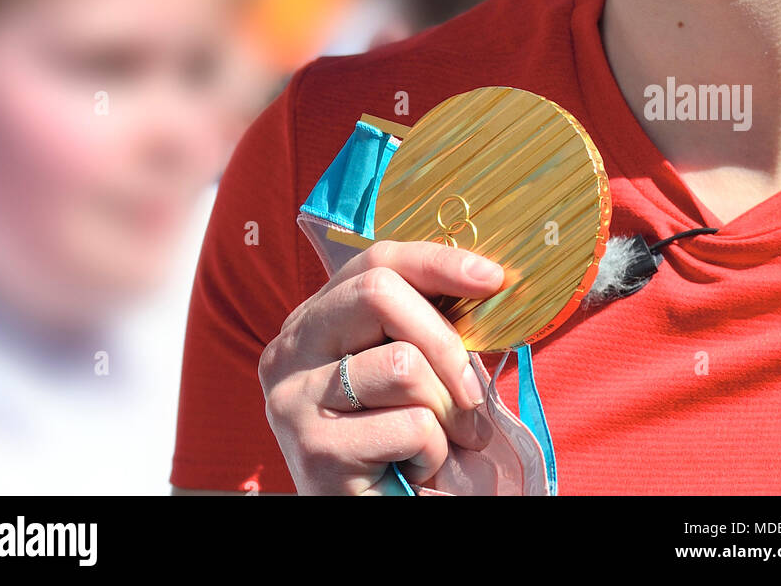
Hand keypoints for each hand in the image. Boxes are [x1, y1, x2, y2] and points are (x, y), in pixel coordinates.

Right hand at [258, 239, 503, 494]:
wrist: (376, 520)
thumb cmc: (397, 446)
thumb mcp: (408, 372)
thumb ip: (424, 326)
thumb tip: (485, 277)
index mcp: (311, 322)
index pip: (374, 261)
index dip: (437, 262)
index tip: (492, 277)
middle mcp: (288, 352)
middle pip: (378, 292)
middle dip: (446, 340)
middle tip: (474, 395)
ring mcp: (294, 401)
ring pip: (402, 364)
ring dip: (445, 411)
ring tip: (439, 444)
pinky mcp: (316, 453)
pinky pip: (412, 426)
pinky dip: (434, 454)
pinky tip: (412, 474)